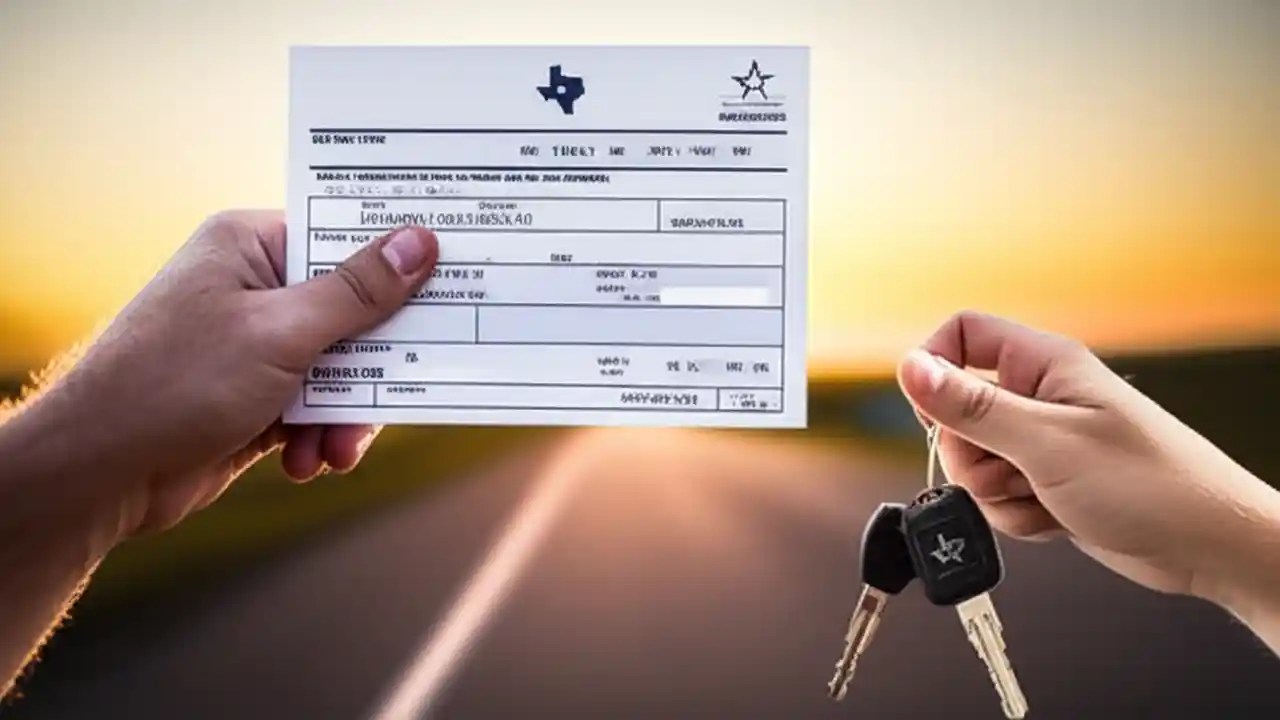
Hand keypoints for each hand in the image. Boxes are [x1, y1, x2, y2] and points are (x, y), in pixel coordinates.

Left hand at [42, 211, 437, 539]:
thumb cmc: (176, 381)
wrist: (100, 472)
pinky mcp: (256, 396)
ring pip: (341, 368)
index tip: (448, 281)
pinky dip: (319, 436)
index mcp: (250, 246)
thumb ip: (356, 292)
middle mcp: (254, 288)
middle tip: (407, 385)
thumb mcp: (280, 331)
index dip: (396, 263)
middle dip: (373, 363)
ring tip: (333, 449)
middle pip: (351, 310)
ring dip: (345, 414)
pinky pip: (317, 407)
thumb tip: (420, 243)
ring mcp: (255, 345)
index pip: (343, 238)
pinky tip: (304, 462)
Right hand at [896, 312, 1279, 622]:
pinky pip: (998, 496)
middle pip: (956, 412)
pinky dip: (1017, 516)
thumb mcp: (1046, 444)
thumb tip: (909, 368)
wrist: (1209, 546)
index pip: (961, 336)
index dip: (933, 369)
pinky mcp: (1046, 481)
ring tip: (1045, 498)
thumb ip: (972, 407)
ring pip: (974, 463)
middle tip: (1011, 471)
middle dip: (971, 458)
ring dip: (996, 494)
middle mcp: (1039, 396)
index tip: (932, 414)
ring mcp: (1042, 442)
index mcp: (1043, 363)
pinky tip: (1056, 518)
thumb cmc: (1151, 485)